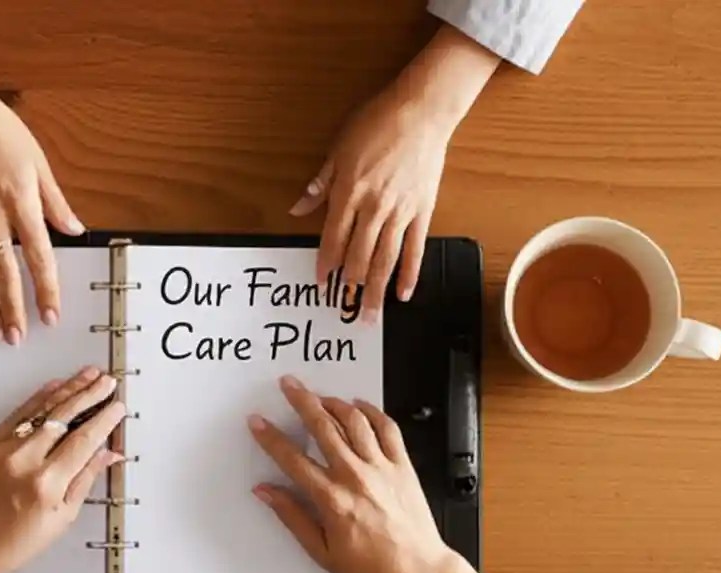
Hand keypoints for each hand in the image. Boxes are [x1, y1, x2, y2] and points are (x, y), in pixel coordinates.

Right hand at [0, 87, 84, 344]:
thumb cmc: (1, 132)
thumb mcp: (39, 164)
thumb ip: (56, 202)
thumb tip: (74, 229)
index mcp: (21, 205)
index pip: (38, 257)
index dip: (46, 290)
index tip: (51, 315)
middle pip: (5, 273)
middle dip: (14, 309)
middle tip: (19, 338)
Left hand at [0, 366, 124, 572]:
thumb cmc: (12, 543)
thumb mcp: (61, 519)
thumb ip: (85, 479)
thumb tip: (107, 453)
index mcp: (46, 484)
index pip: (84, 440)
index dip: (104, 420)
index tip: (117, 408)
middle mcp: (23, 461)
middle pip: (64, 417)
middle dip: (90, 394)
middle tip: (107, 382)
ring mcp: (1, 450)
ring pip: (42, 410)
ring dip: (68, 389)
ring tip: (88, 375)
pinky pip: (17, 414)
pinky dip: (38, 398)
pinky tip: (55, 386)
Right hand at [247, 375, 455, 572]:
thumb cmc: (374, 570)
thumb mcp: (322, 551)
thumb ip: (293, 516)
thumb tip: (267, 492)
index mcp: (331, 500)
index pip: (292, 459)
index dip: (271, 438)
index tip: (258, 423)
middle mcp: (355, 477)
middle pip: (322, 427)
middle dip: (301, 401)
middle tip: (289, 385)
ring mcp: (381, 468)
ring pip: (354, 421)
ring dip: (334, 402)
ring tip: (321, 395)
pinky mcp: (403, 467)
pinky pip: (388, 429)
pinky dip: (373, 412)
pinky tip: (360, 406)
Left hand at [291, 87, 450, 319]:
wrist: (421, 110)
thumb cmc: (378, 123)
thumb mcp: (339, 149)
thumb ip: (320, 184)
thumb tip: (297, 207)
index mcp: (350, 192)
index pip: (333, 238)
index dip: (325, 264)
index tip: (320, 283)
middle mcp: (374, 207)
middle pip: (358, 256)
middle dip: (348, 285)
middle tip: (342, 308)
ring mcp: (401, 211)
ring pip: (385, 259)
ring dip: (375, 290)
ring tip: (369, 314)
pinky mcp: (423, 211)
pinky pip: (416, 249)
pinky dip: (410, 273)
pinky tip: (404, 293)